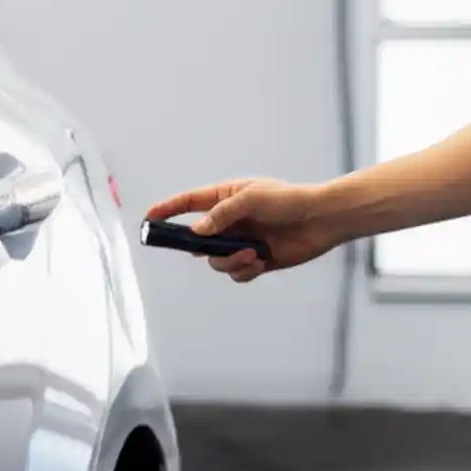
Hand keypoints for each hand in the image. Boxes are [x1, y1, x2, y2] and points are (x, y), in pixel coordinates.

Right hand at [146, 178, 340, 282]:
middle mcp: (230, 221)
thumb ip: (221, 215)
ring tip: (251, 254)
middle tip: (203, 249)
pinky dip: (244, 270)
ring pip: (216, 260)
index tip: (149, 218)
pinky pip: (236, 273)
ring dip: (229, 260)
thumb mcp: (251, 199)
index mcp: (226, 198)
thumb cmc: (288, 200)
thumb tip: (197, 232)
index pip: (189, 203)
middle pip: (197, 238)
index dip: (168, 210)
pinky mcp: (255, 260)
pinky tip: (260, 262)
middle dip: (199, 246)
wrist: (321, 220)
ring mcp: (241, 241)